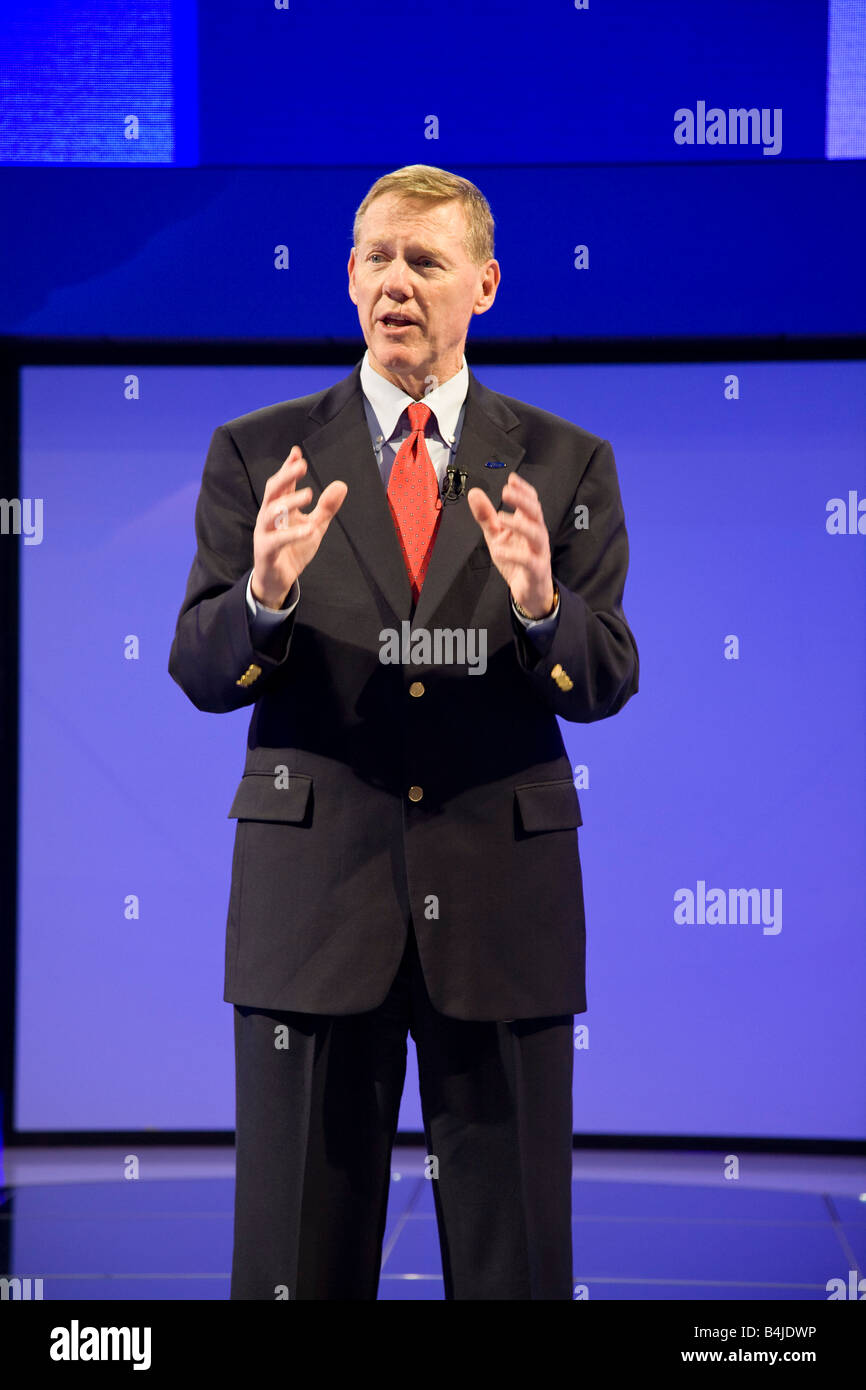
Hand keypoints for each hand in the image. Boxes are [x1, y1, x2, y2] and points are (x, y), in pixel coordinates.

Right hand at [251, 446, 347, 607]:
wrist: (277, 581)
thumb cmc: (293, 550)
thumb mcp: (315, 527)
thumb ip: (326, 508)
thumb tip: (341, 484)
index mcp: (279, 508)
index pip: (283, 483)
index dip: (288, 467)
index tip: (297, 452)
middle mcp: (269, 517)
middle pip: (273, 490)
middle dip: (286, 476)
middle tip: (302, 465)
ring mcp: (264, 533)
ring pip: (271, 512)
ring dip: (290, 501)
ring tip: (310, 494)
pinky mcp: (266, 551)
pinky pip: (277, 540)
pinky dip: (293, 534)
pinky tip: (309, 529)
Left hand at [467, 473, 554, 617]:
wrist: (529, 590)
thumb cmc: (515, 560)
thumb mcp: (496, 535)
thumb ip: (486, 515)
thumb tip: (474, 493)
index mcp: (528, 524)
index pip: (531, 501)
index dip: (523, 489)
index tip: (511, 479)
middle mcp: (536, 534)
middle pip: (535, 512)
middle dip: (522, 500)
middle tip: (506, 492)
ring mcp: (539, 552)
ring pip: (536, 534)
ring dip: (519, 524)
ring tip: (501, 517)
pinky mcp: (536, 569)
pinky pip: (528, 561)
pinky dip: (513, 554)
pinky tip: (499, 550)